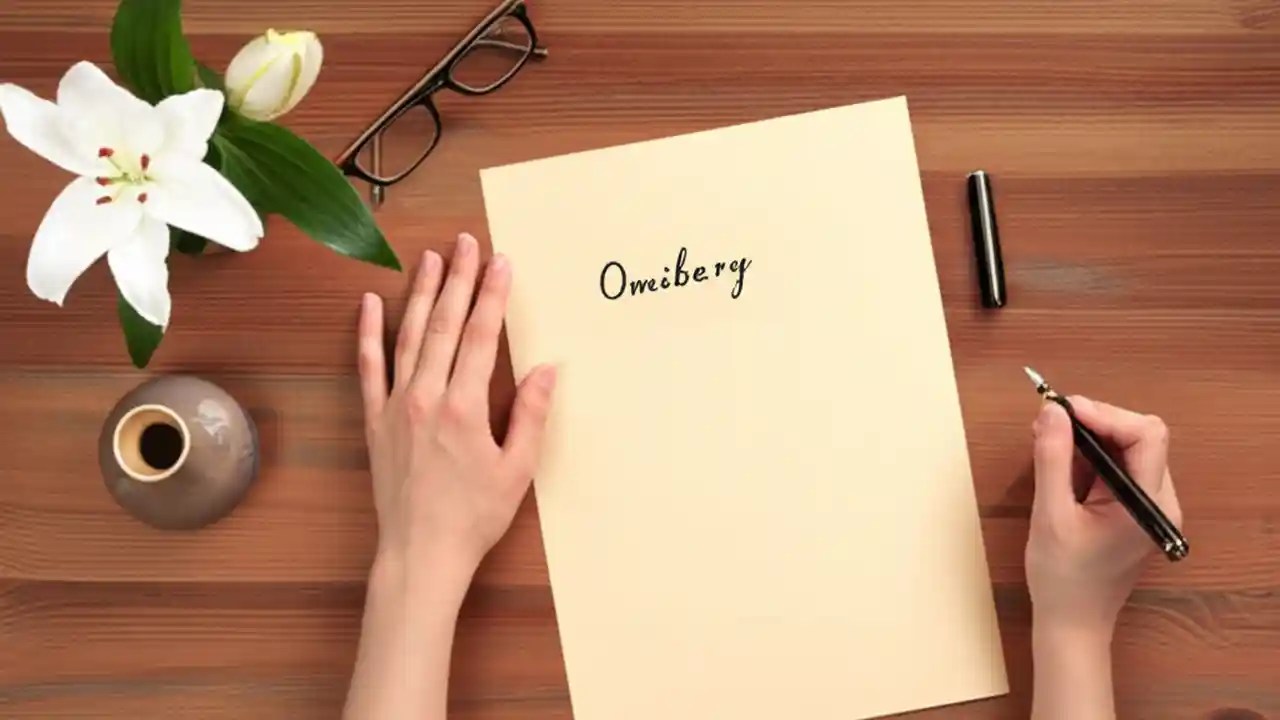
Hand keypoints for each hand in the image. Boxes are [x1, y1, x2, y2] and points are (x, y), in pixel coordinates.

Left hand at [357, 233, 557, 573]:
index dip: (491, 295)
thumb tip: (546, 369)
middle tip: (466, 243)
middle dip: (457, 280)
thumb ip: (530, 415)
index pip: (480, 336)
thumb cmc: (473, 517)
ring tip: (430, 259)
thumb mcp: (516, 469)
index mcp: (464, 408)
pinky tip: (371, 305)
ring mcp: (395, 407)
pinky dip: (369, 334)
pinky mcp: (375, 421)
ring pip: (408, 337)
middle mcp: (426, 397)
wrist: (420, 553)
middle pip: (443, 325)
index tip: (501, 262)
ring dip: (419, 294)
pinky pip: (368, 368)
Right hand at [1027, 396, 1182, 634]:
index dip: (1106, 414)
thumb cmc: (1062, 577)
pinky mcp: (1133, 507)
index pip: (1146, 436)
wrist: (1072, 622)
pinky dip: (1089, 455)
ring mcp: (1149, 505)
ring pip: (1127, 447)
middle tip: (1048, 420)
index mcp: (1149, 505)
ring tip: (1046, 437)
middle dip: (1095, 420)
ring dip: (1089, 436)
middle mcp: (1160, 501)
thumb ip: (1052, 459)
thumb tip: (1051, 411)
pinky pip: (1117, 466)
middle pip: (1140, 436)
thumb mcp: (1050, 515)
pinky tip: (1059, 458)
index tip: (1063, 409)